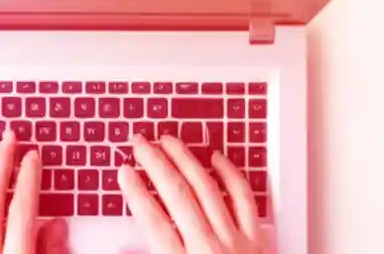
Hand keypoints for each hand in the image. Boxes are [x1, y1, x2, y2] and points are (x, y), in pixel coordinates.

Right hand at [118, 134, 268, 253]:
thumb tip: (127, 248)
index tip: (124, 172)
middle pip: (177, 195)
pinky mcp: (258, 241)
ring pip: (207, 188)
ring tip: (168, 141)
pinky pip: (243, 197)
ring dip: (185, 159)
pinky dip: (230, 173)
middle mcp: (208, 250)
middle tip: (140, 143)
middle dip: (156, 163)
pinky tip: (216, 157)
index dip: (135, 192)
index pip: (153, 221)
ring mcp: (236, 242)